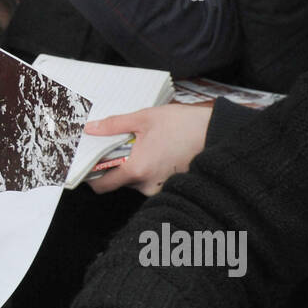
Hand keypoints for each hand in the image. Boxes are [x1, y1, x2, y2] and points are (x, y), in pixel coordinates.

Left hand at [85, 103, 212, 194]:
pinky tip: (155, 151)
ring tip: (142, 145)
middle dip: (115, 165)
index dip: (92, 176)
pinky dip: (147, 169)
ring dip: (132, 165)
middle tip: (119, 145)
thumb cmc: (184, 125)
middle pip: (118, 182)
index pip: (102, 185)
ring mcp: (159, 189)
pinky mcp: (170, 186)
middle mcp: (147, 185)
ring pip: (134, 181)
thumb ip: (115, 125)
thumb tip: (91, 129)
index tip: (89, 163)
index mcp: (137, 169)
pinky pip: (149, 181)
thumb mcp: (145, 118)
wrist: (217, 133)